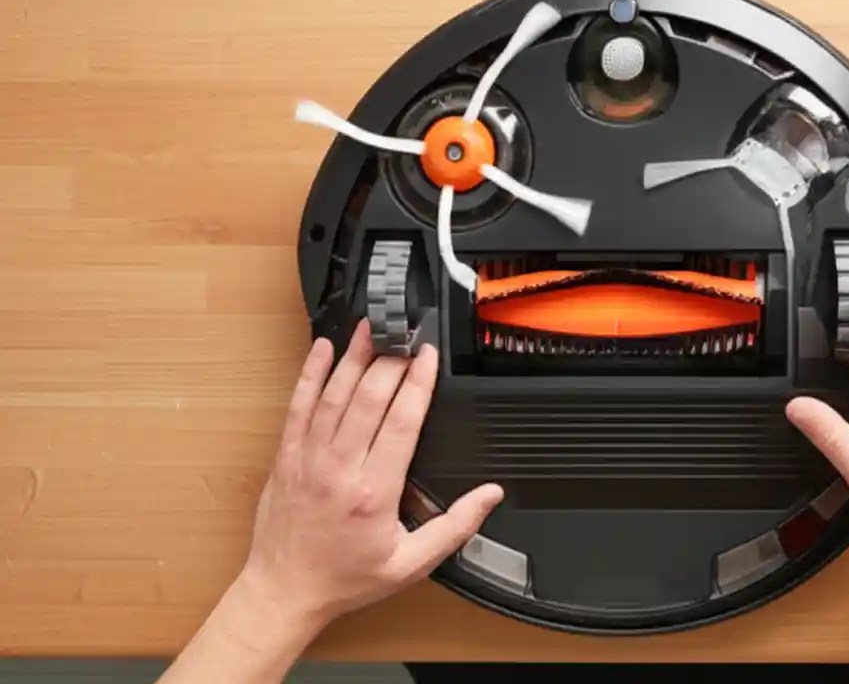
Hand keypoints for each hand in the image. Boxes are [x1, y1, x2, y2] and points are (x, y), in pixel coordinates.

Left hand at [237, 320, 503, 630]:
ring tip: (371, 327)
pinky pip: (297, 407)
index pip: (401, 422)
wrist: (284, 592)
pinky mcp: (286, 457)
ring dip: (354, 357)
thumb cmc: (345, 579)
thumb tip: (491, 495)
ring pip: (333, 395)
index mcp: (375, 492)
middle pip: (369, 398)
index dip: (418, 383)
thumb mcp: (412, 563)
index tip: (429, 357)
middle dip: (391, 360)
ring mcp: (308, 459)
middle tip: (407, 335)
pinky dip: (310, 375)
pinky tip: (323, 349)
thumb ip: (455, 527)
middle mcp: (340, 469)